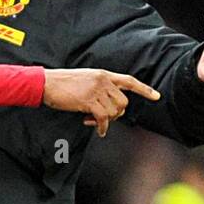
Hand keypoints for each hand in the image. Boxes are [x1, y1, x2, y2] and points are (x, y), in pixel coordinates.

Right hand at [42, 68, 160, 136]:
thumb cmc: (62, 84)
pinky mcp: (89, 100)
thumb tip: (108, 105)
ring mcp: (96, 90)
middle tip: (102, 118)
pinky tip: (97, 129)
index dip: (144, 89)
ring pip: (114, 111)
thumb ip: (99, 87)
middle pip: (123, 101)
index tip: (156, 96)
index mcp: (103, 74)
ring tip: (91, 120)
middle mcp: (103, 80)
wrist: (47, 83)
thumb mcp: (85, 80)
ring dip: (106, 120)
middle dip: (116, 113)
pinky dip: (102, 127)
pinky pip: (103, 118)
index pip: (129, 81)